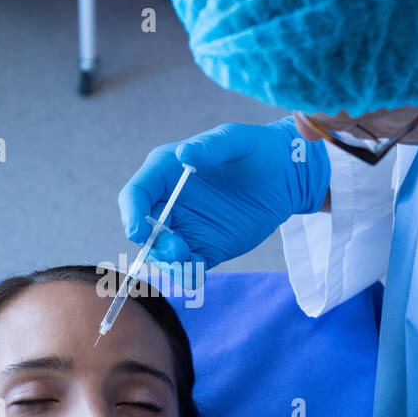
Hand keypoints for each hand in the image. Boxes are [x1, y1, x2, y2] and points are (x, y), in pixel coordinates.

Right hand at [118, 117, 330, 270]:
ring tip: (189, 265)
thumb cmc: (258, 149)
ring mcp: (186, 229)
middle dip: (153, 244)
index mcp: (165, 173)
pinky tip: (196, 276)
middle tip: (178, 250)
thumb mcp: (236, 140)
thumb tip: (185, 154)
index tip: (138, 232)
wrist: (287, 175)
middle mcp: (170, 203)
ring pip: (163, 254)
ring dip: (169, 265)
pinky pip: (188, 268)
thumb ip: (210, 147)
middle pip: (144, 230)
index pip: (136, 195)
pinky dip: (187, 276)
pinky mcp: (205, 249)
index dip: (131, 214)